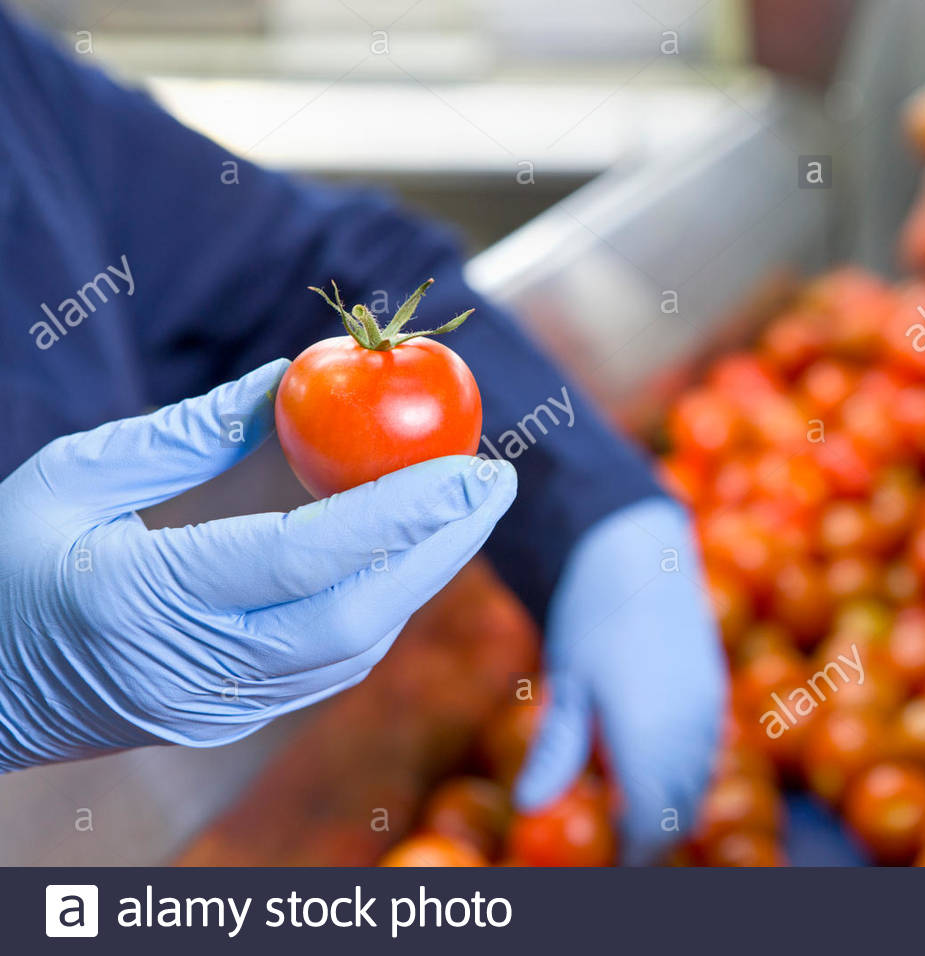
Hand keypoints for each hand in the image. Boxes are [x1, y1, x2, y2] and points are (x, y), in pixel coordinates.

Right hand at [0, 359, 515, 771]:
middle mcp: (188, 670)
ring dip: (420, 578)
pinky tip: (405, 557)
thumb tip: (289, 381)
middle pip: (356, 619)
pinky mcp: (224, 721)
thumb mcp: (69, 477)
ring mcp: (210, 709)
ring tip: (463, 510)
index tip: (472, 465)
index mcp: (135, 599)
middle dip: (443, 550)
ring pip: (353, 651)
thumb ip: (184, 434)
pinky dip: (378, 608)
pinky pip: (328, 668)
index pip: (302, 558)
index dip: (400, 512)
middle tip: (497, 482)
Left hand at [514, 497, 727, 863]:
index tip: (607, 858)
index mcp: (648, 735)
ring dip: (669, 804)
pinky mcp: (715, 691)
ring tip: (626, 804)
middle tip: (613, 839)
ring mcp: (709, 710)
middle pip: (679, 812)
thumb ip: (556, 751)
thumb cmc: (589, 619)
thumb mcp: (567, 685)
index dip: (630, 850)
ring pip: (698, 784)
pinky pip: (708, 754)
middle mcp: (689, 729)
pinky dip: (684, 772)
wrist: (636, 553)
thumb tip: (527, 807)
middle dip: (650, 834)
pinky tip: (648, 761)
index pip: (649, 824)